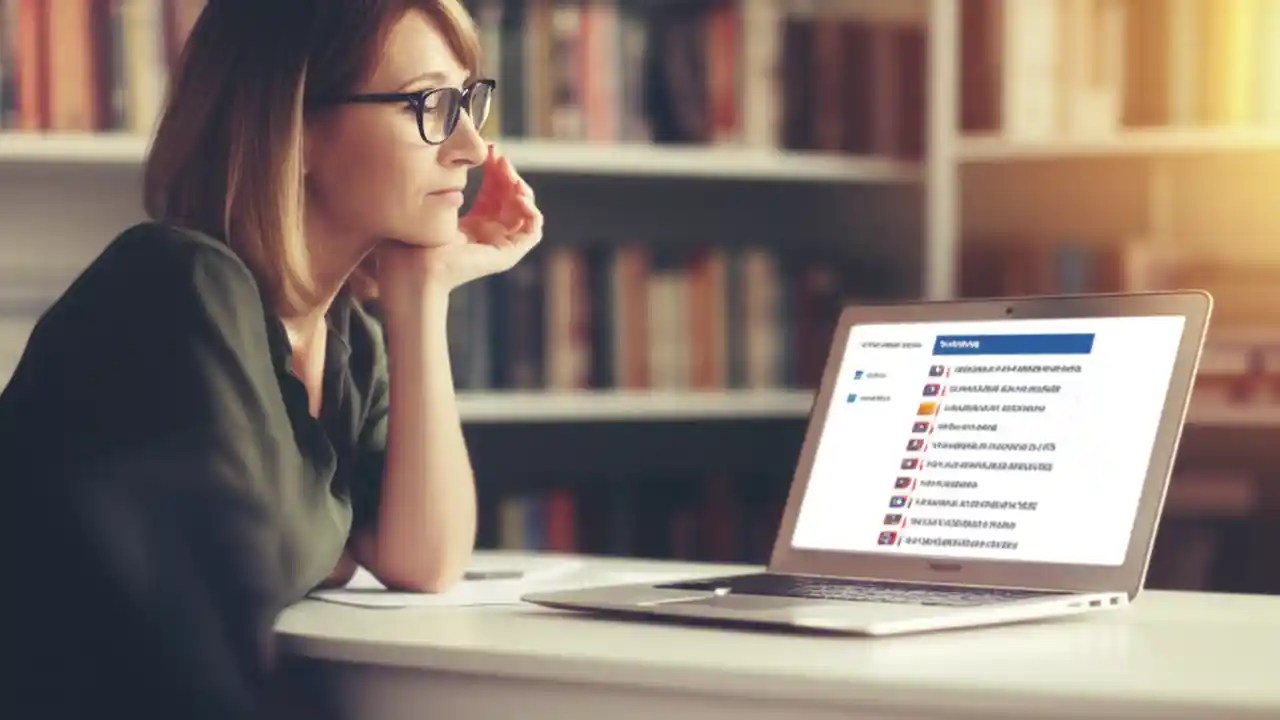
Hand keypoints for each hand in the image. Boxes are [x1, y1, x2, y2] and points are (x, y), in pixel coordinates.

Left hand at [379, 145, 542, 297]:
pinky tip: (519, 196)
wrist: (415, 266)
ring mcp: (499, 245)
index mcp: (472, 224)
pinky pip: (532, 232)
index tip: (490, 148)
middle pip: (510, 198)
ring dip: (523, 190)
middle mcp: (488, 234)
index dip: (495, 170)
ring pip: (525, 212)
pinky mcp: (508, 255)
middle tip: (498, 156)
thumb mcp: (432, 204)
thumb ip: (447, 186)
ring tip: (511, 176)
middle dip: (508, 174)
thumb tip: (454, 162)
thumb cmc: (413, 239)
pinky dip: (532, 213)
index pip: (494, 192)